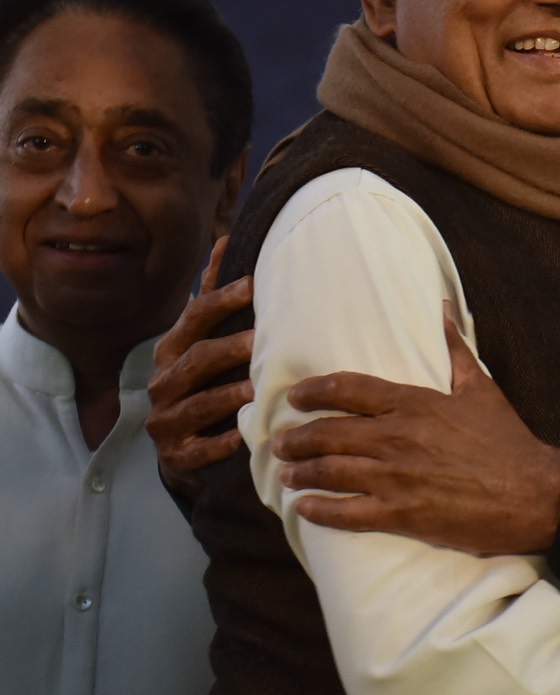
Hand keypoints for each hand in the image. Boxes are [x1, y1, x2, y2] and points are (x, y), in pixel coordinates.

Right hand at [147, 237, 253, 500]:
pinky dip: (218, 444)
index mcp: (171, 350)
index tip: (252, 285)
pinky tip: (241, 436)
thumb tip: (225, 239)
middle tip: (261, 340)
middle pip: (196, 360)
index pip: (194, 319)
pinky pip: (198, 450)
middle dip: (228, 349)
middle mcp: (162, 383)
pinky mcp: (176, 456)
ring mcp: (166, 421)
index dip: (221, 301)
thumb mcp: (200, 338)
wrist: (180, 448)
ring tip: (257, 390)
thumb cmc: (200, 382)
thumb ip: (212, 294)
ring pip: (197, 405)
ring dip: (227, 397)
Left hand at [278, 308, 559, 552]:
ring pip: (331, 470)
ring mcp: (396, 476)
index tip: (293, 397)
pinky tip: (303, 508)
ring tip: (285, 473)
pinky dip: (320, 509)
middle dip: (297, 438)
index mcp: (412, 402)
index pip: (348, 389)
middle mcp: (396, 436)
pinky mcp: (402, 512)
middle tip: (278, 443)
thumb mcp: (480, 387)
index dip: (314, 391)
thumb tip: (445, 307)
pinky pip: (347, 512)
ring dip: (301, 472)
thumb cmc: (507, 439)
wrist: (533, 492)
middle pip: (328, 432)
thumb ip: (455, 347)